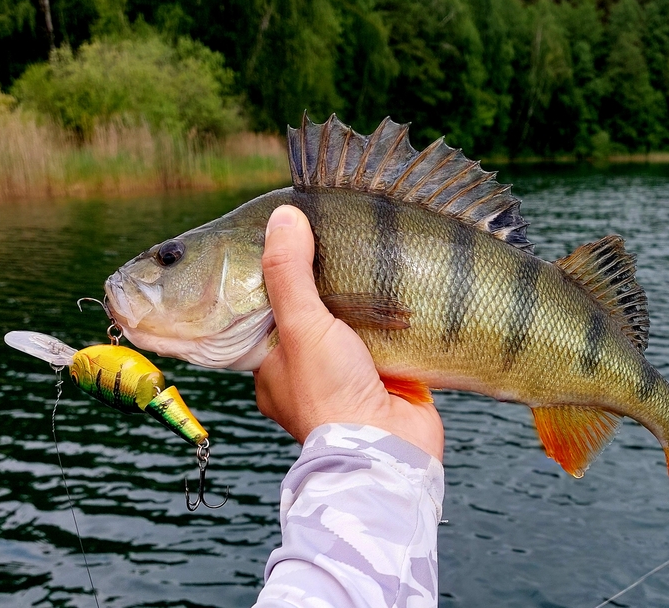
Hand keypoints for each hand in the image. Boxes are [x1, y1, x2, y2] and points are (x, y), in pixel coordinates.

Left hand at [253, 205, 443, 461]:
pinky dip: (392, 323)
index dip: (279, 277)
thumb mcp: (301, 325)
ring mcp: (347, 378)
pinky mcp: (386, 380)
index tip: (293, 242)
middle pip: (312, 317)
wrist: (389, 451)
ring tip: (372, 264)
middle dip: (326, 287)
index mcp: (271, 367)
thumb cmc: (331, 394)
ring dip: (362, 304)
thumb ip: (289, 272)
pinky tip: (401, 295)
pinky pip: (386, 342)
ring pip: (350, 328)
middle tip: (337, 247)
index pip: (267, 312)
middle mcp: (306, 374)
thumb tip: (284, 217)